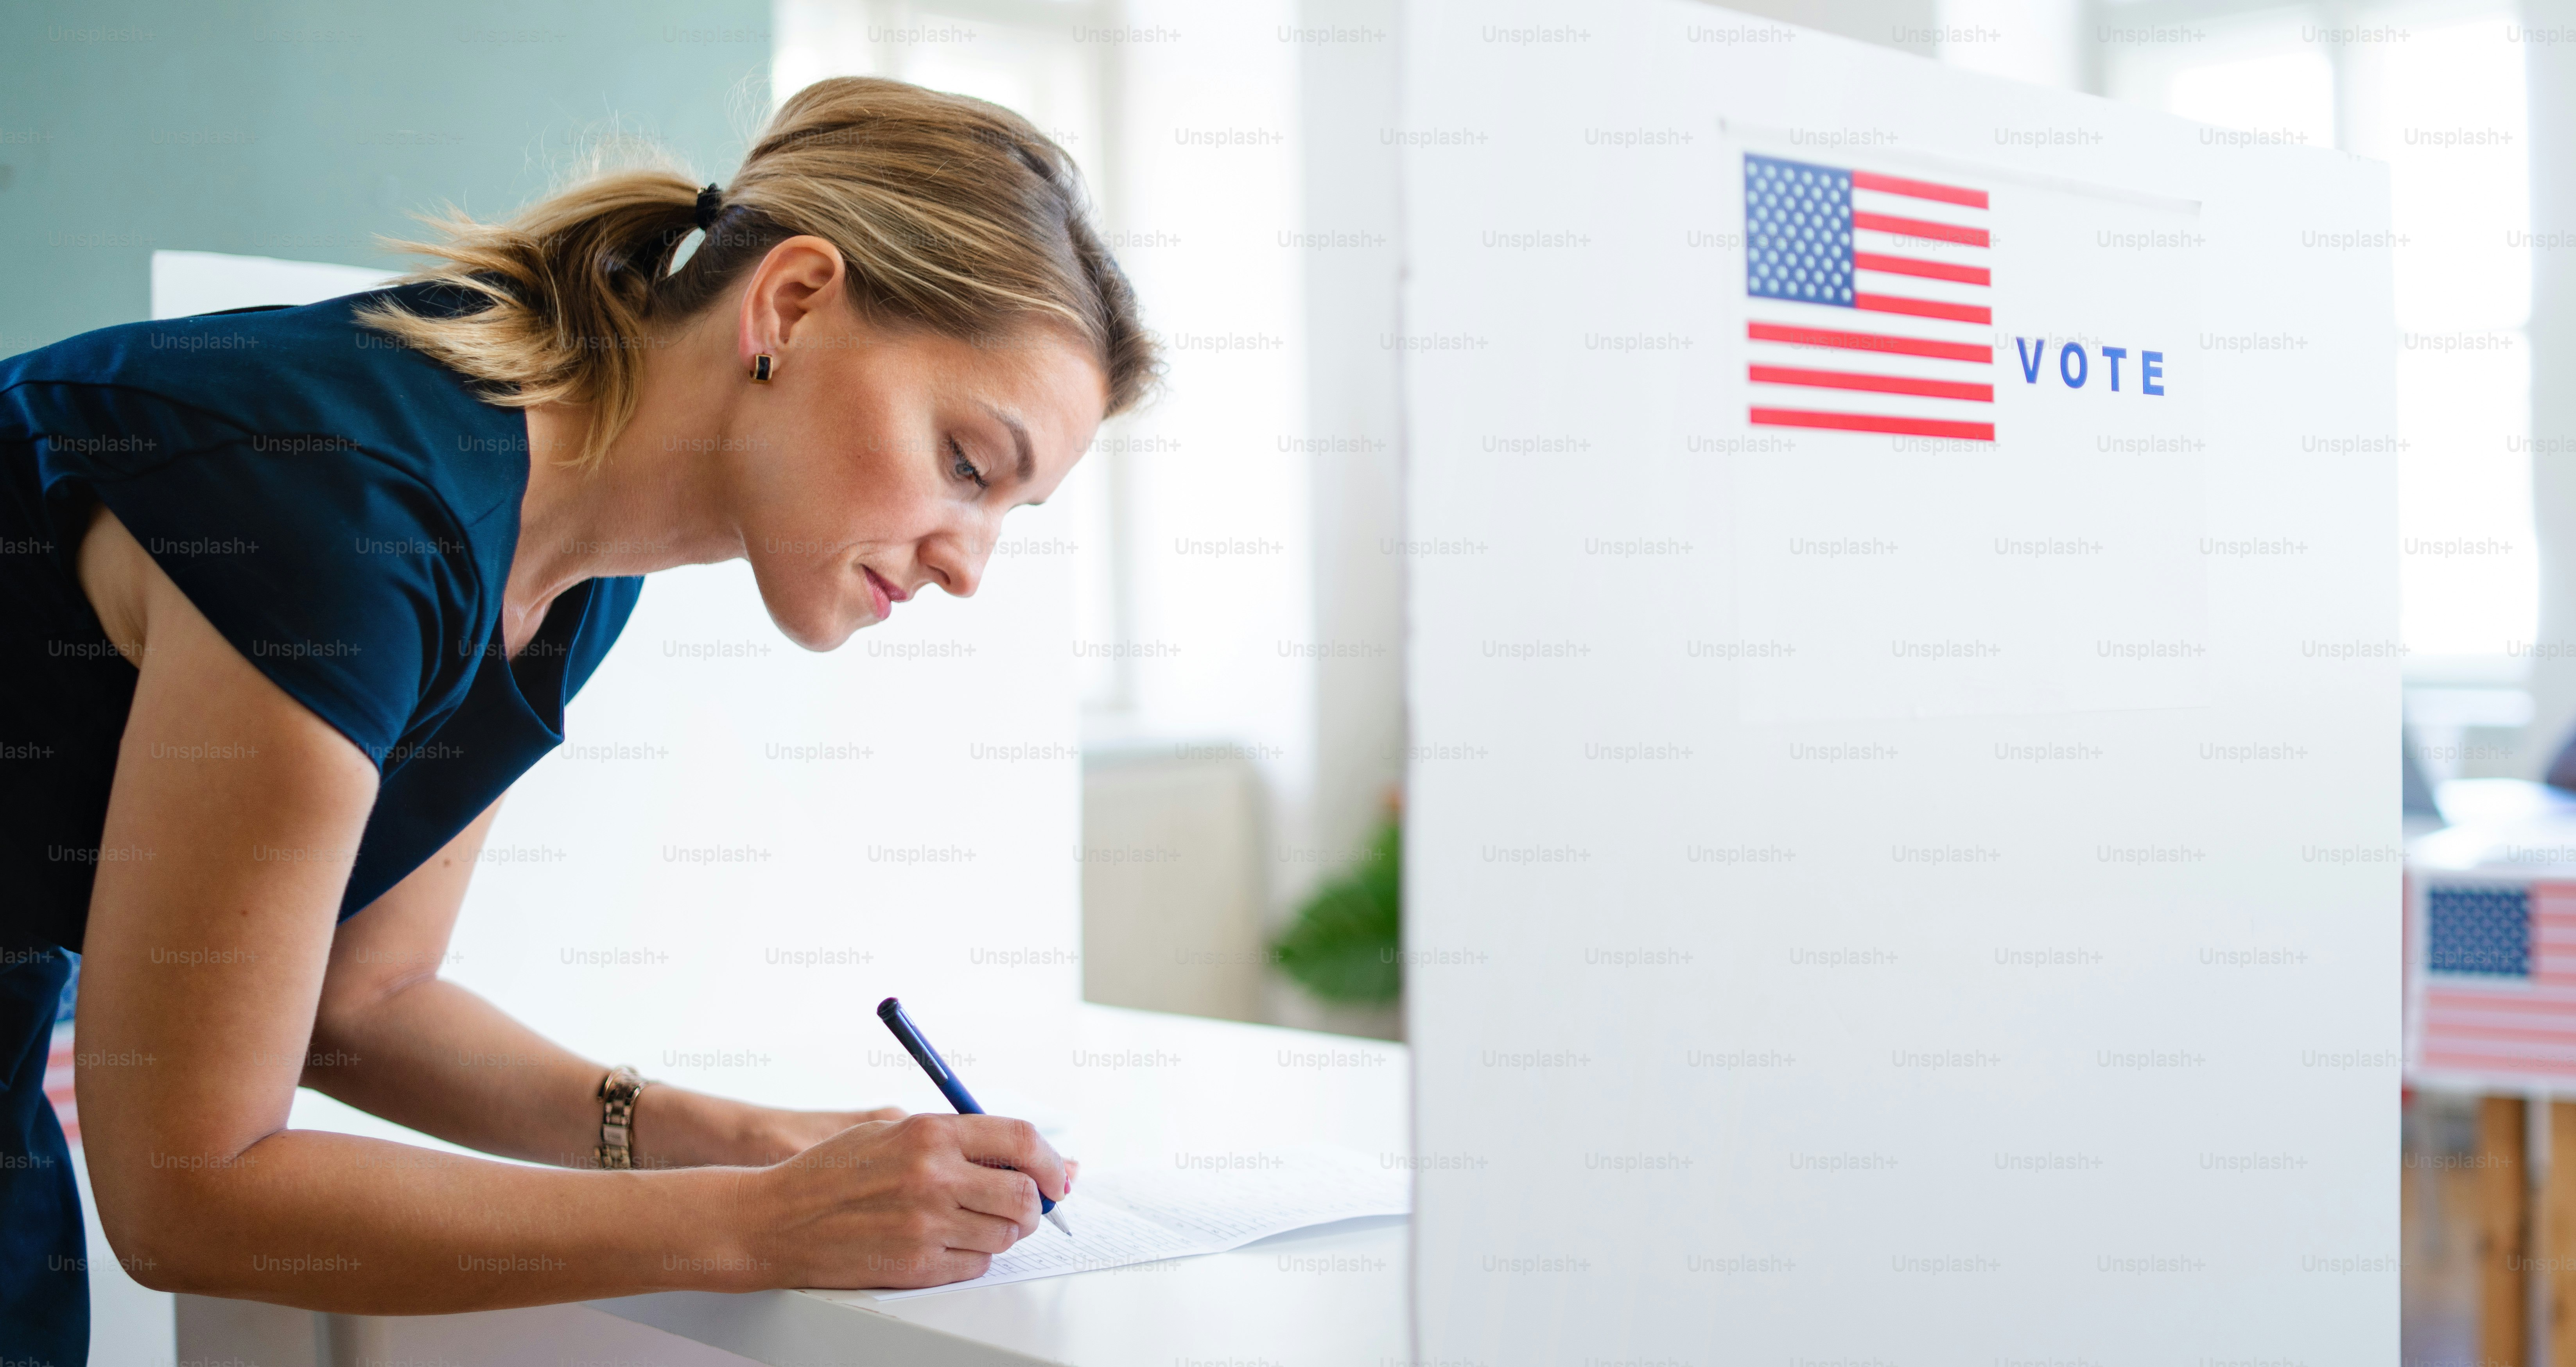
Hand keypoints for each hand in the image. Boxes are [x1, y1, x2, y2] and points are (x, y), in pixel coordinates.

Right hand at [746, 1113, 1070, 1288]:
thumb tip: (1024, 1154)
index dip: (1050, 1161)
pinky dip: (973, 1257)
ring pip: (1005, 1235)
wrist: (776, 1219)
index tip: (1058, 1174)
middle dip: (1033, 1204)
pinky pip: (976, 1265)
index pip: (1021, 1140)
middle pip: (1024, 1195)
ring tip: (972, 1221)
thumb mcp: (892, 1132)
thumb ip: (957, 1138)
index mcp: (930, 1133)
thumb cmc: (832, 1172)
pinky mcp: (915, 1265)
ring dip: (1002, 1231)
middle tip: (1024, 1206)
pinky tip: (946, 1242)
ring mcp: (925, 1225)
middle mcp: (933, 1177)